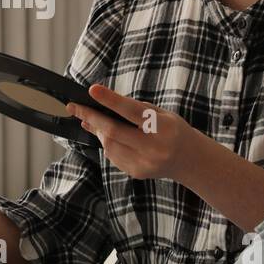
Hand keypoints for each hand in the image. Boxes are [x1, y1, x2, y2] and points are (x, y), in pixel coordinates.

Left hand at [66, 84, 204, 181]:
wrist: (190, 160)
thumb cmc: (174, 130)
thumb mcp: (163, 114)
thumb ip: (136, 109)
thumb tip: (104, 106)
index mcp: (163, 127)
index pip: (132, 112)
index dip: (111, 100)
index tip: (92, 90)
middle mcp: (154, 147)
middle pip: (114, 132)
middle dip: (91, 117)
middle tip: (74, 106)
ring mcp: (144, 163)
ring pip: (109, 145)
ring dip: (98, 131)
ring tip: (93, 121)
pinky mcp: (136, 173)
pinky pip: (113, 156)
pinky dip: (107, 144)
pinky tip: (108, 136)